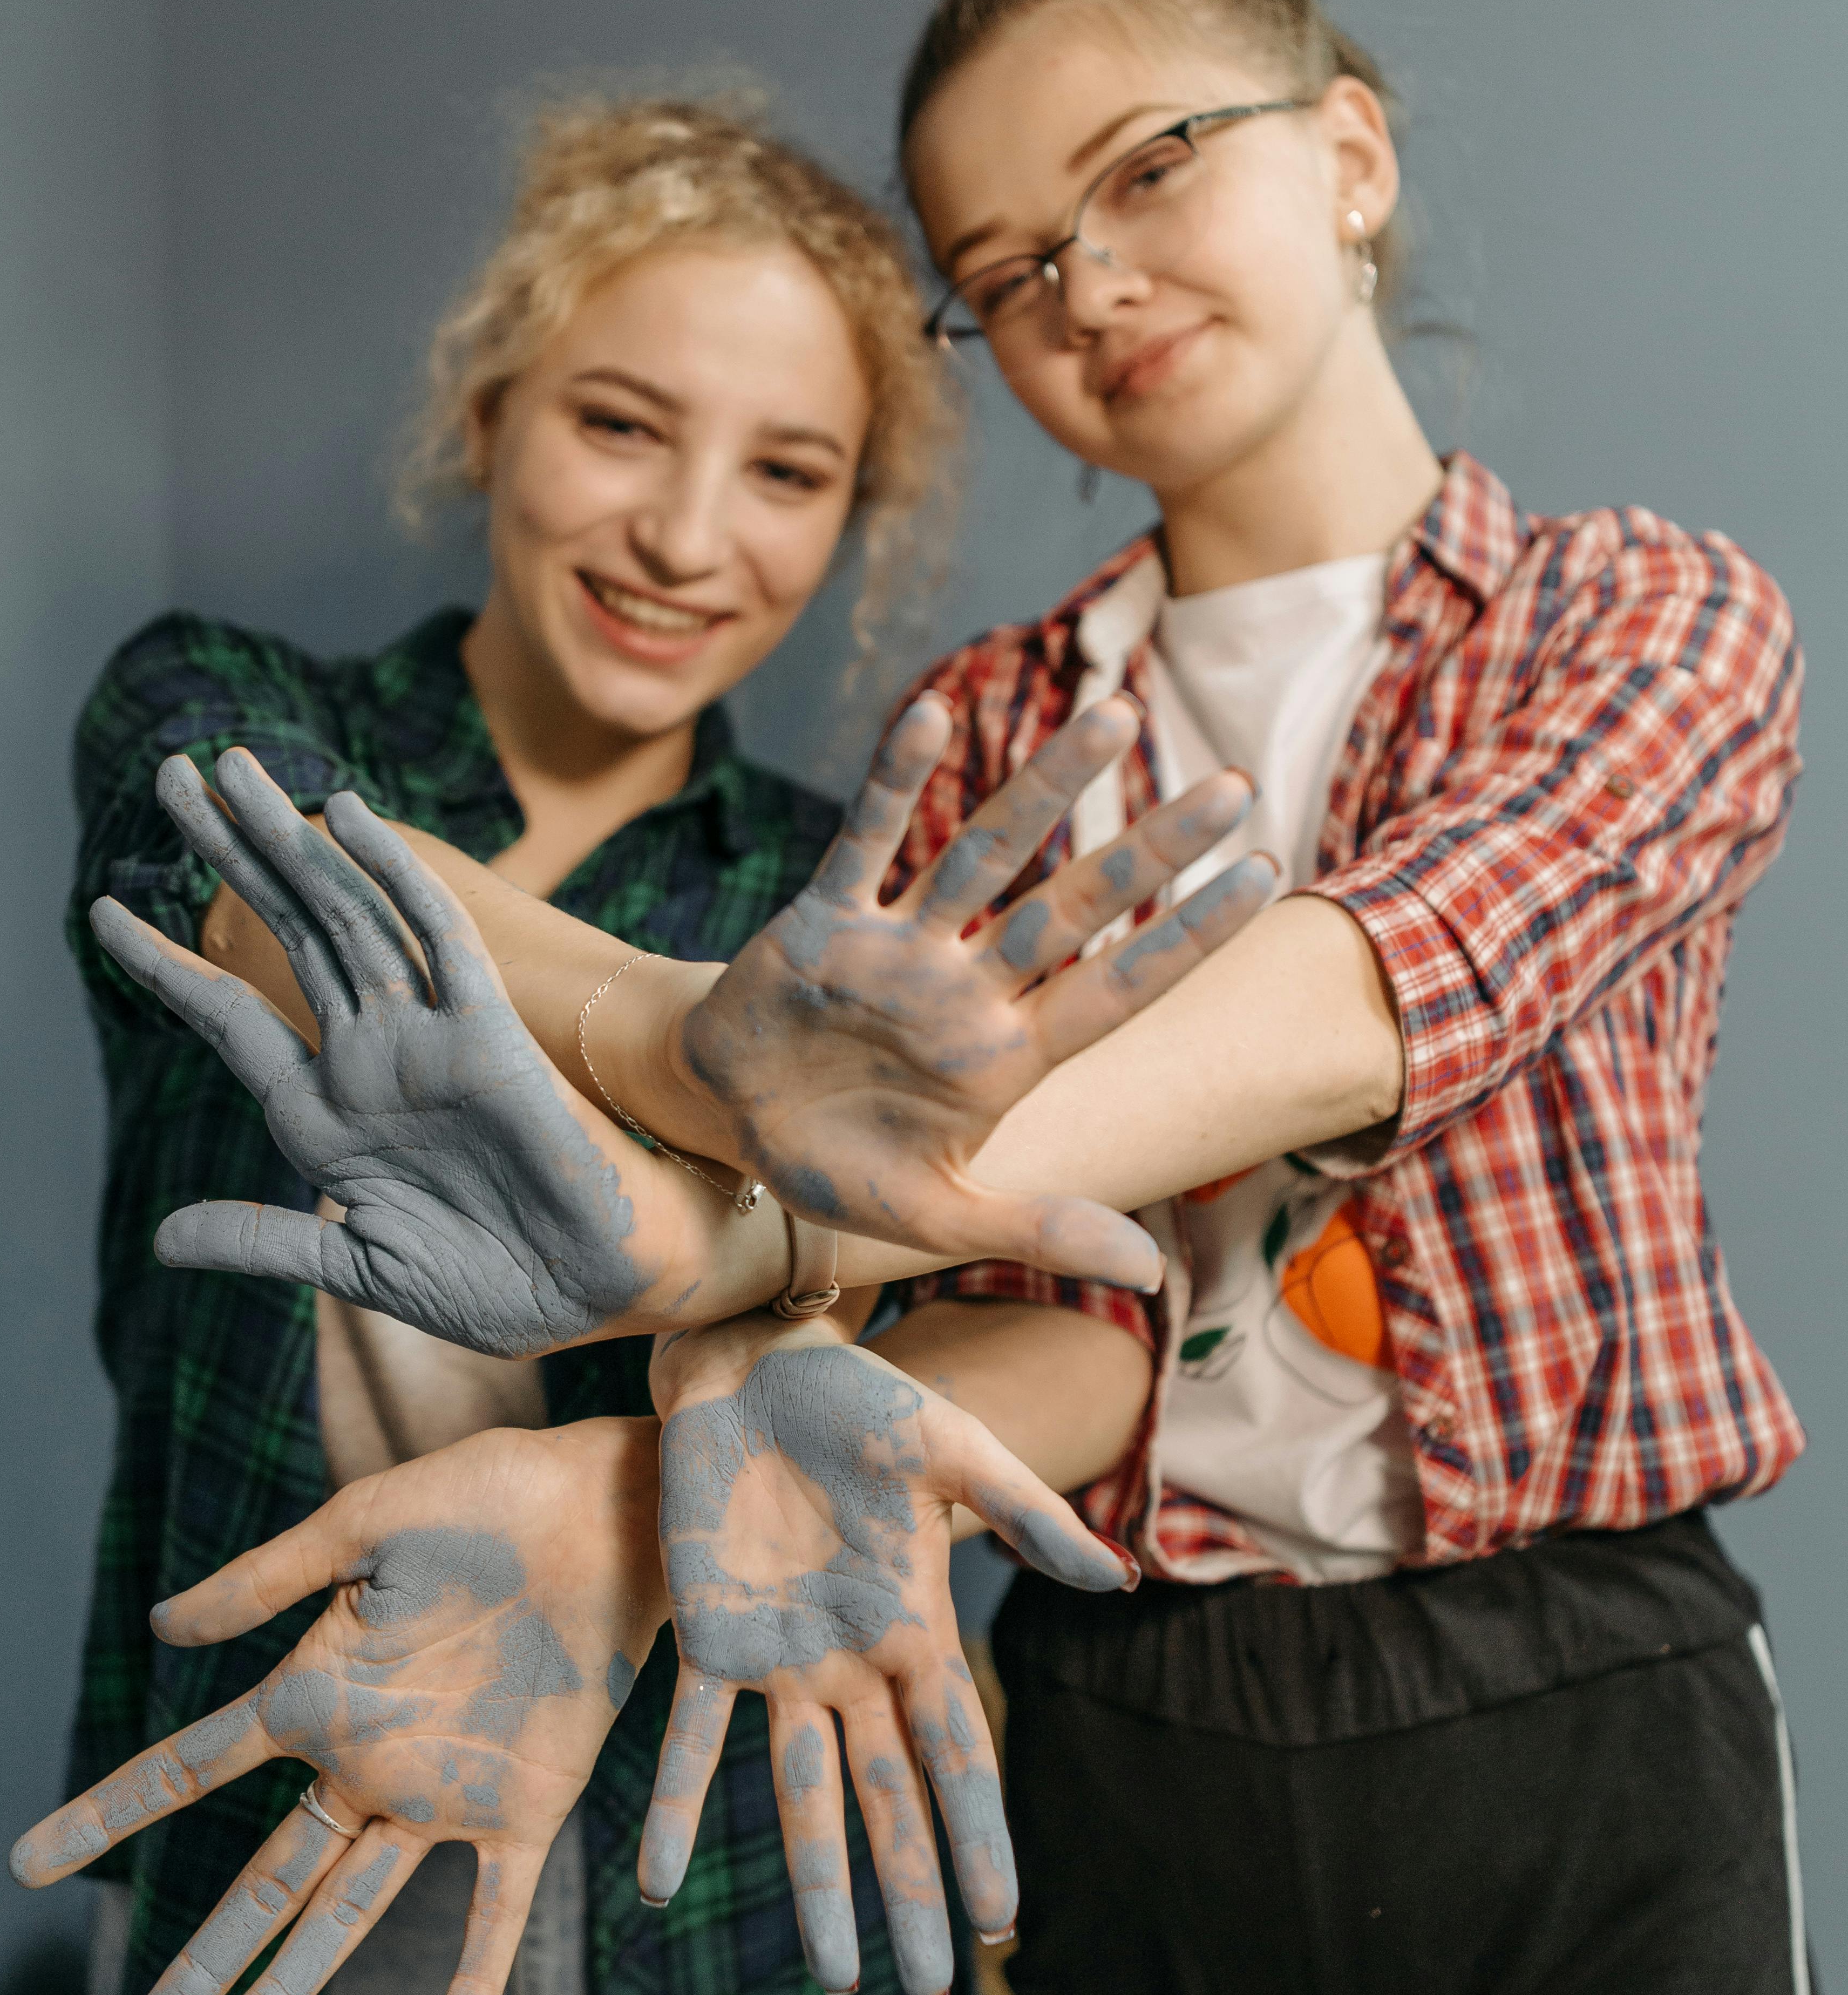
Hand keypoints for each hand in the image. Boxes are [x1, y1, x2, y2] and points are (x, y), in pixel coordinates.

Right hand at [10, 1422, 666, 1994]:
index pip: (196, 1764)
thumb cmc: (490, 1497)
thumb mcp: (366, 1523)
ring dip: (291, 1989)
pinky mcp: (529, 1804)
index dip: (114, 1811)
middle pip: (269, 1879)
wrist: (613, 1510)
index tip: (30, 1862)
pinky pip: (498, 1913)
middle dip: (205, 1958)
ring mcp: (446, 1791)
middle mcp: (371, 1756)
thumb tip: (160, 1626)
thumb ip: (267, 1577)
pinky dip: (474, 1984)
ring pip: (350, 1913)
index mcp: (321, 1688)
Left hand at [91, 747, 697, 1352]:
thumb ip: (261, 1240)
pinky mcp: (487, 1032)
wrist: (589, 1294)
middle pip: (283, 933)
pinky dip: (392, 874)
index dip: (165, 965)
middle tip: (172, 775)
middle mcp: (366, 1060)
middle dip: (227, 853)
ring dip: (287, 840)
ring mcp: (424, 1039)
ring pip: (343, 914)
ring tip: (233, 768)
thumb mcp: (353, 1265)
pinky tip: (349, 816)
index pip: (228, 1018)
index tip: (101, 913)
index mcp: (323, 1117)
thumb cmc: (487, 1286)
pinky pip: (434, 937)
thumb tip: (161, 1240)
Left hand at [639, 1313, 1134, 1994]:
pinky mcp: (705, 1638)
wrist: (753, 1361)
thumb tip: (1115, 1579)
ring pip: (800, 1795)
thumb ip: (1023, 1510)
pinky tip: (655, 1883)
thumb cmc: (859, 1394)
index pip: (957, 1754)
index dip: (977, 1837)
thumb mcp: (949, 1445)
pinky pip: (686, 1740)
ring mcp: (779, 1660)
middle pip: (887, 1799)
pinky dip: (672, 1809)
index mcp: (915, 1624)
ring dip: (814, 1886)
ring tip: (834, 1979)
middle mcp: (852, 1662)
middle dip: (911, 1894)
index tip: (1000, 1926)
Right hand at [673, 695, 1273, 1288]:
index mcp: (1008, 1056)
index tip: (1264, 876)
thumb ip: (1040, 1231)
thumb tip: (1152, 1277)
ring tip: (1116, 717)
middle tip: (1235, 783)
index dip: (1189, 936)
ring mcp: (902, 946)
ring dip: (1046, 788)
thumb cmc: (840, 1165)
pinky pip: (867, 839)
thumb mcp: (937, 1218)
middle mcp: (969, 987)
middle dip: (1152, 846)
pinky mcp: (827, 920)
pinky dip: (895, 781)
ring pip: (988, 853)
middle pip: (1077, 905)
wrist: (729, 1123)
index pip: (1119, 988)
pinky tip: (932, 718)